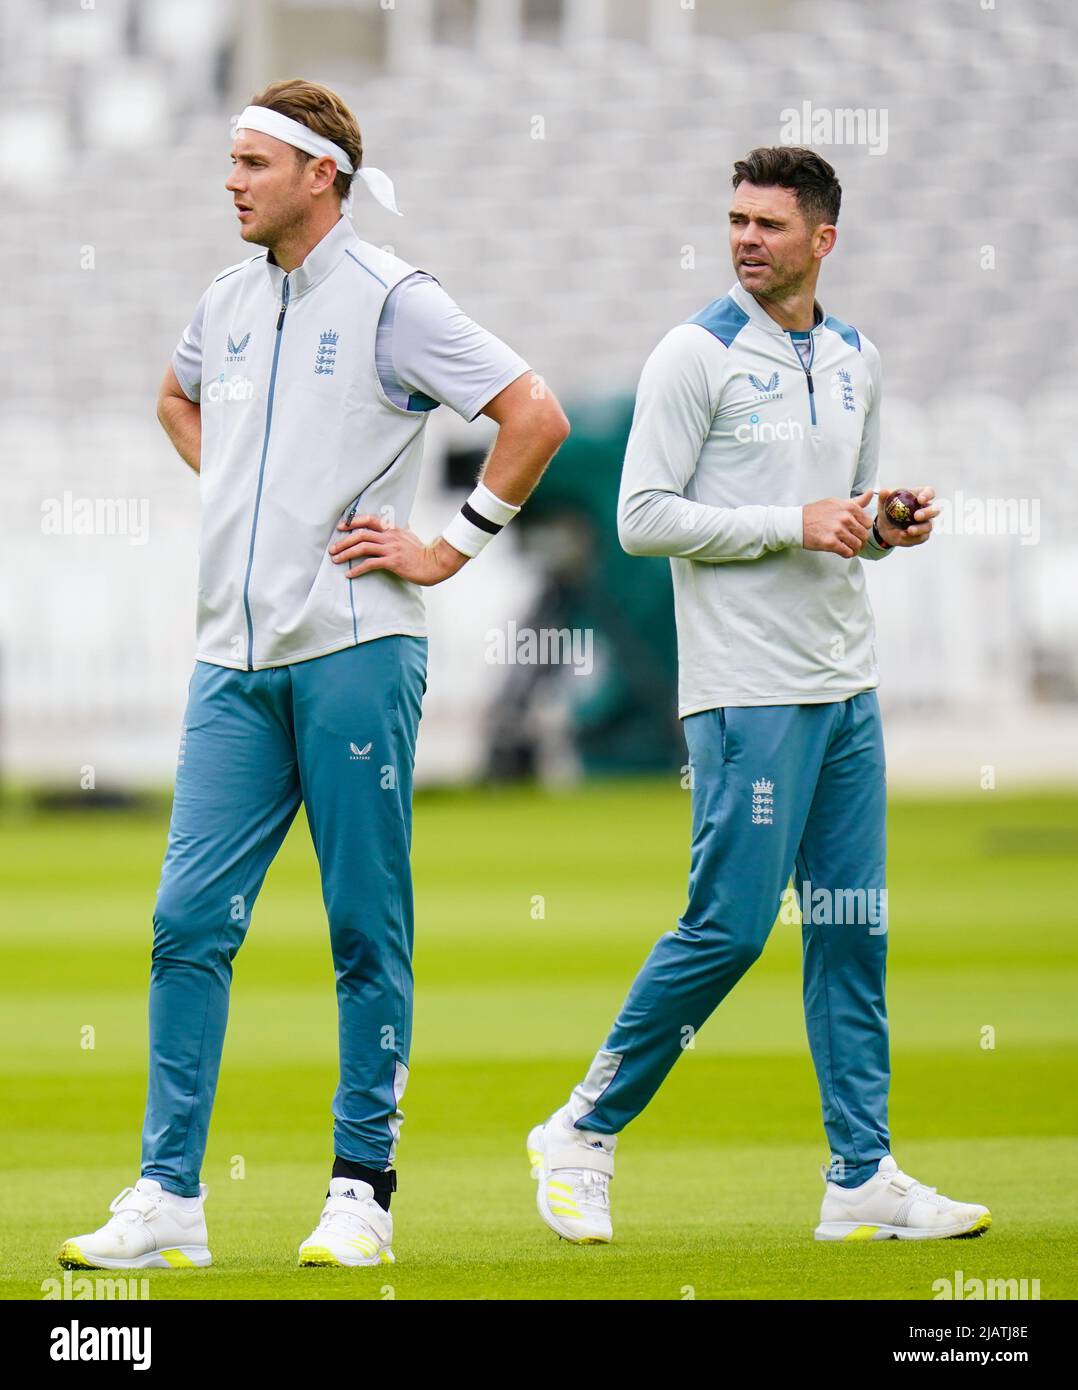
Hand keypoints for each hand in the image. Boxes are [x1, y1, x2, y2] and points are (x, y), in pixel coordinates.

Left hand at [328, 514, 468, 585]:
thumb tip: (393, 524)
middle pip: (361, 533)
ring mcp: (391, 549)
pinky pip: (370, 564)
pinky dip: (357, 569)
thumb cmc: (422, 553)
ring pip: (363, 547)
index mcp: (392, 529)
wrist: (434, 563)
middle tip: (332, 549)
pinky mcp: (393, 562)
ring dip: (346, 553)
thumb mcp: (409, 536)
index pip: (369, 520)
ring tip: (336, 560)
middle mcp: (390, 537)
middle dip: (344, 541)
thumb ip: (398, 530)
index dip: (353, 521)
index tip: (341, 527)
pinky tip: (349, 574)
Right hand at [803, 489, 872, 557]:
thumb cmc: (815, 513)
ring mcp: (838, 531)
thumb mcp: (836, 502)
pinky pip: (847, 552)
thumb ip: (855, 501)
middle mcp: (845, 518)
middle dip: (860, 540)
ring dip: (854, 549)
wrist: (796, 523)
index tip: (856, 530)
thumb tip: (871, 492)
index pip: (868, 522)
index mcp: (848, 507)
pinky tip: (842, 551)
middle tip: (853, 542)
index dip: (863, 528)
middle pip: (864, 535)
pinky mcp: (830, 543)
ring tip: (848, 548)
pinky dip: (847, 554)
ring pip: (857, 545)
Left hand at [875, 486, 938, 546]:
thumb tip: (884, 491)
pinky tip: (903, 535)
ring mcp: (926, 523)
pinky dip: (912, 537)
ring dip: (920, 528)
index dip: (928, 495)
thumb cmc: (889, 511)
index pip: (929, 493)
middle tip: (916, 516)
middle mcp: (926, 510)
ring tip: (909, 530)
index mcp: (920, 497)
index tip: (920, 500)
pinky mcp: (922, 535)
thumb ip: (884, 496)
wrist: (885, 528)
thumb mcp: (884, 503)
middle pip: (935, 510)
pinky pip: (921, 537)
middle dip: (927, 513)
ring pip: (929, 526)